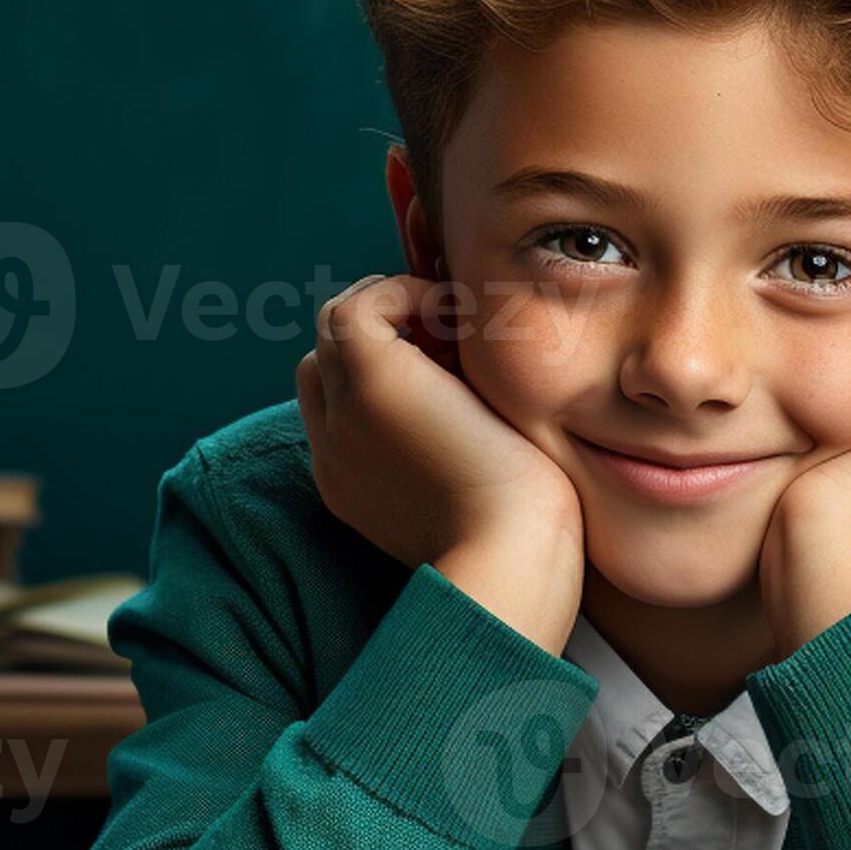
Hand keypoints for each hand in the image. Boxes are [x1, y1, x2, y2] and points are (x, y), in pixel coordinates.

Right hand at [295, 273, 584, 651]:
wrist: (511, 555)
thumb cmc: (524, 535)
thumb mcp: (482, 485)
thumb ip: (461, 440)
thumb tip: (477, 383)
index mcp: (352, 483)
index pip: (334, 402)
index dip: (383, 370)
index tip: (448, 366)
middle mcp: (334, 450)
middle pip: (326, 359)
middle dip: (385, 336)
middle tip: (453, 342)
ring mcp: (343, 416)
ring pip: (337, 329)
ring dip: (396, 310)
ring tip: (455, 327)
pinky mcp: (370, 379)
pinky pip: (356, 308)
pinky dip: (404, 294)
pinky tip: (455, 318)